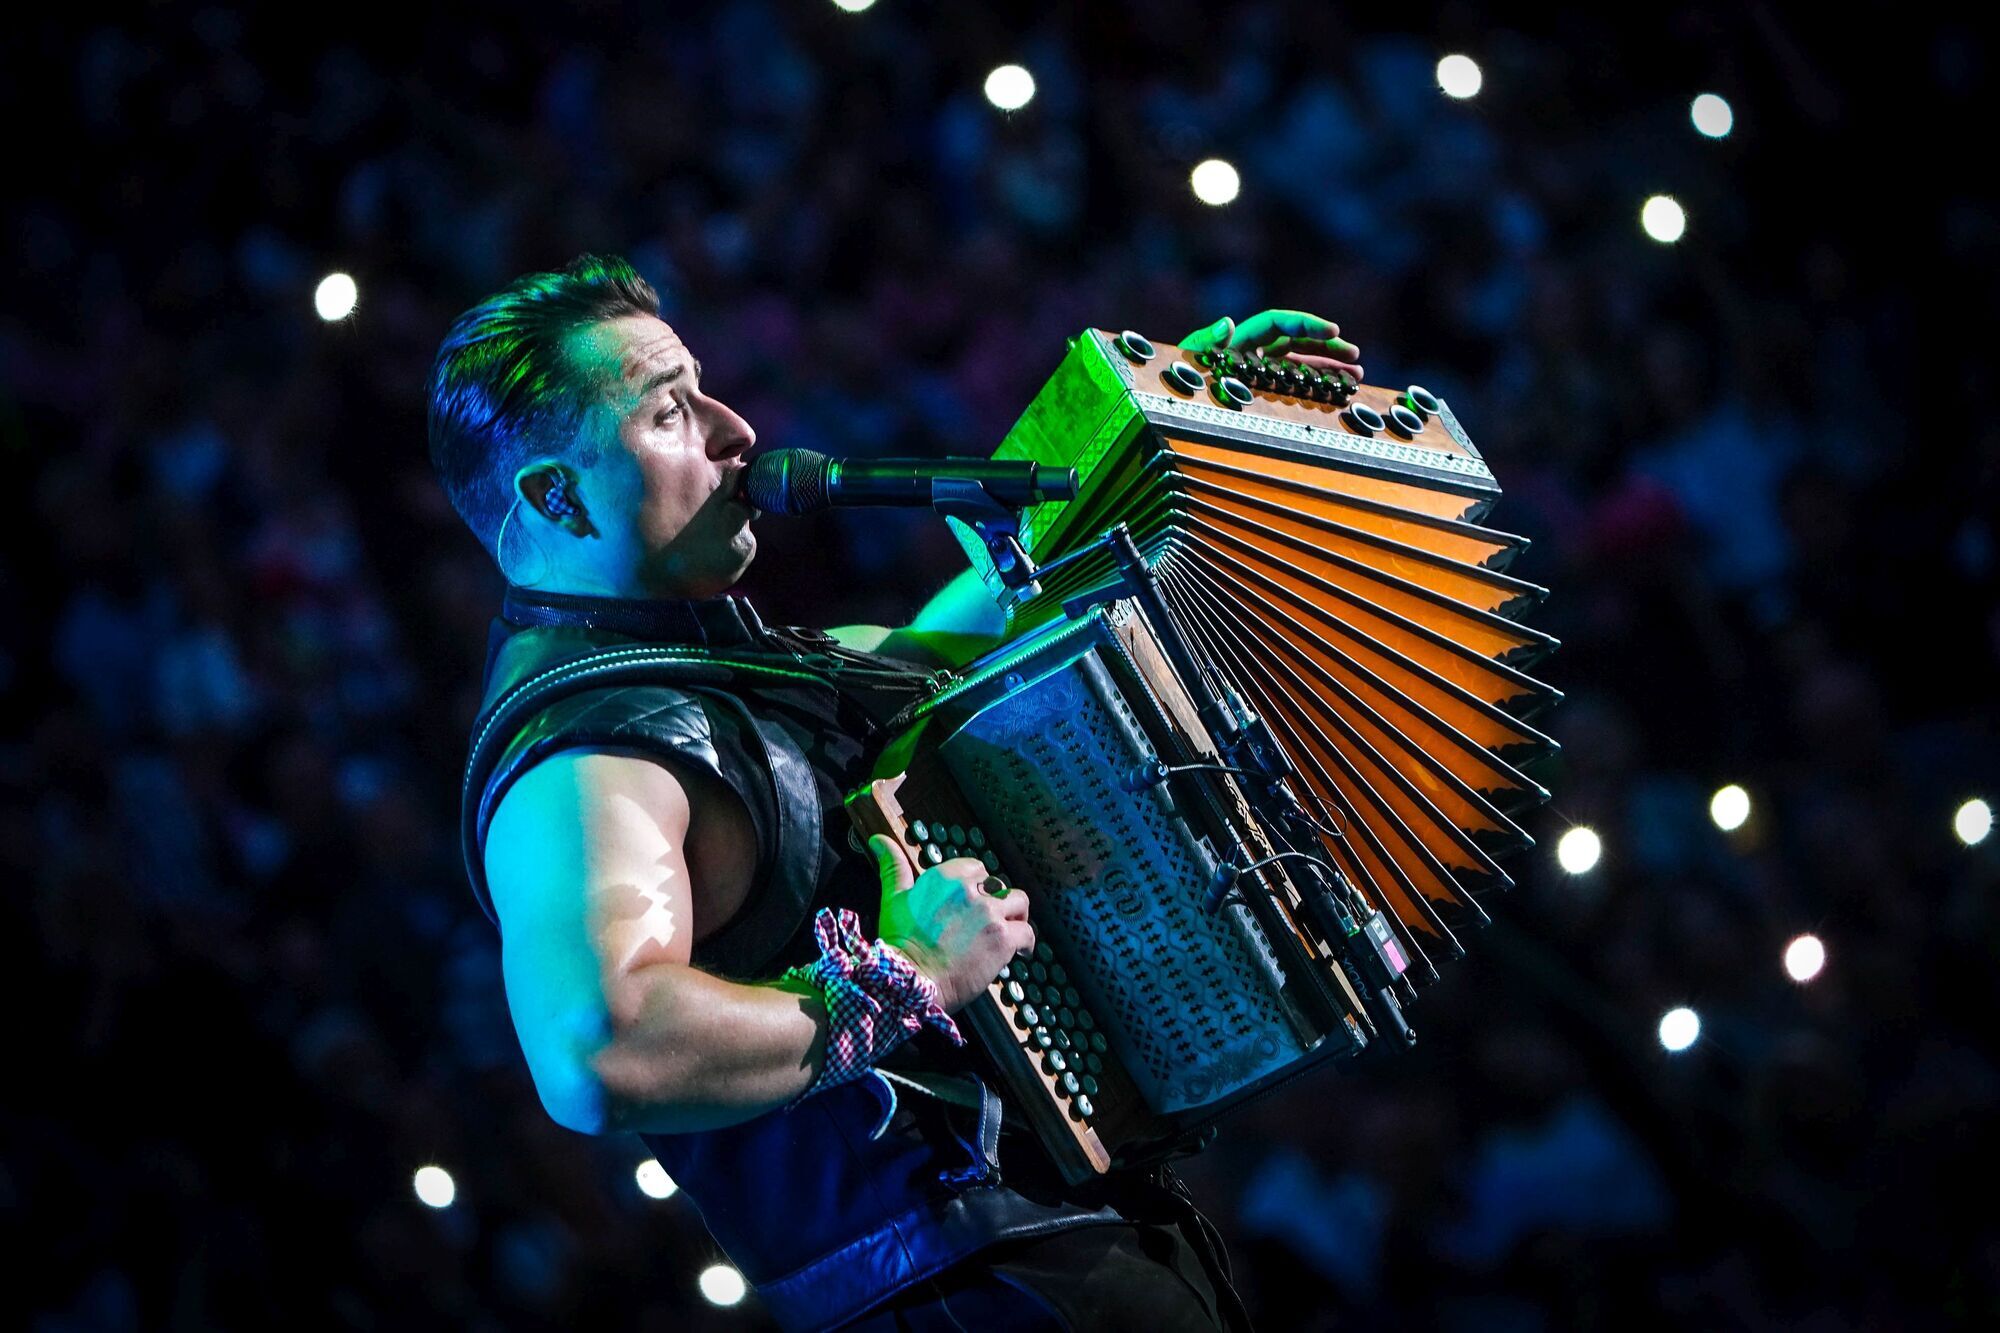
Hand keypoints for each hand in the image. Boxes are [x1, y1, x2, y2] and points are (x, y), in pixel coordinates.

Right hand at [870, 834, 1033, 1012]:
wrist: (911, 982)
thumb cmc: (900, 943)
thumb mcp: (893, 898)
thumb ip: (893, 866)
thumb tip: (879, 839)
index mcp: (946, 877)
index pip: (976, 868)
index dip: (977, 887)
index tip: (972, 903)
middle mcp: (971, 890)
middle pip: (999, 885)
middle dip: (996, 902)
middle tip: (989, 922)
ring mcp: (989, 913)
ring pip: (1019, 902)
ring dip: (1016, 916)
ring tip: (1010, 931)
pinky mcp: (1003, 938)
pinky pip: (1026, 932)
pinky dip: (1025, 943)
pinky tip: (1020, 952)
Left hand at [1181, 309, 1364, 385]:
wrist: (1167, 397)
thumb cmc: (1176, 372)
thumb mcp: (1190, 356)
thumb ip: (1207, 340)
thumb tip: (1228, 322)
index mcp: (1242, 338)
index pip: (1280, 323)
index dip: (1306, 324)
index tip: (1331, 331)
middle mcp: (1256, 351)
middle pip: (1299, 342)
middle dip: (1327, 347)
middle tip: (1354, 355)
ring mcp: (1263, 372)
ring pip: (1303, 364)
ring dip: (1330, 368)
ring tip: (1356, 375)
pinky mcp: (1265, 391)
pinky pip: (1295, 385)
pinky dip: (1316, 386)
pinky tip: (1338, 392)